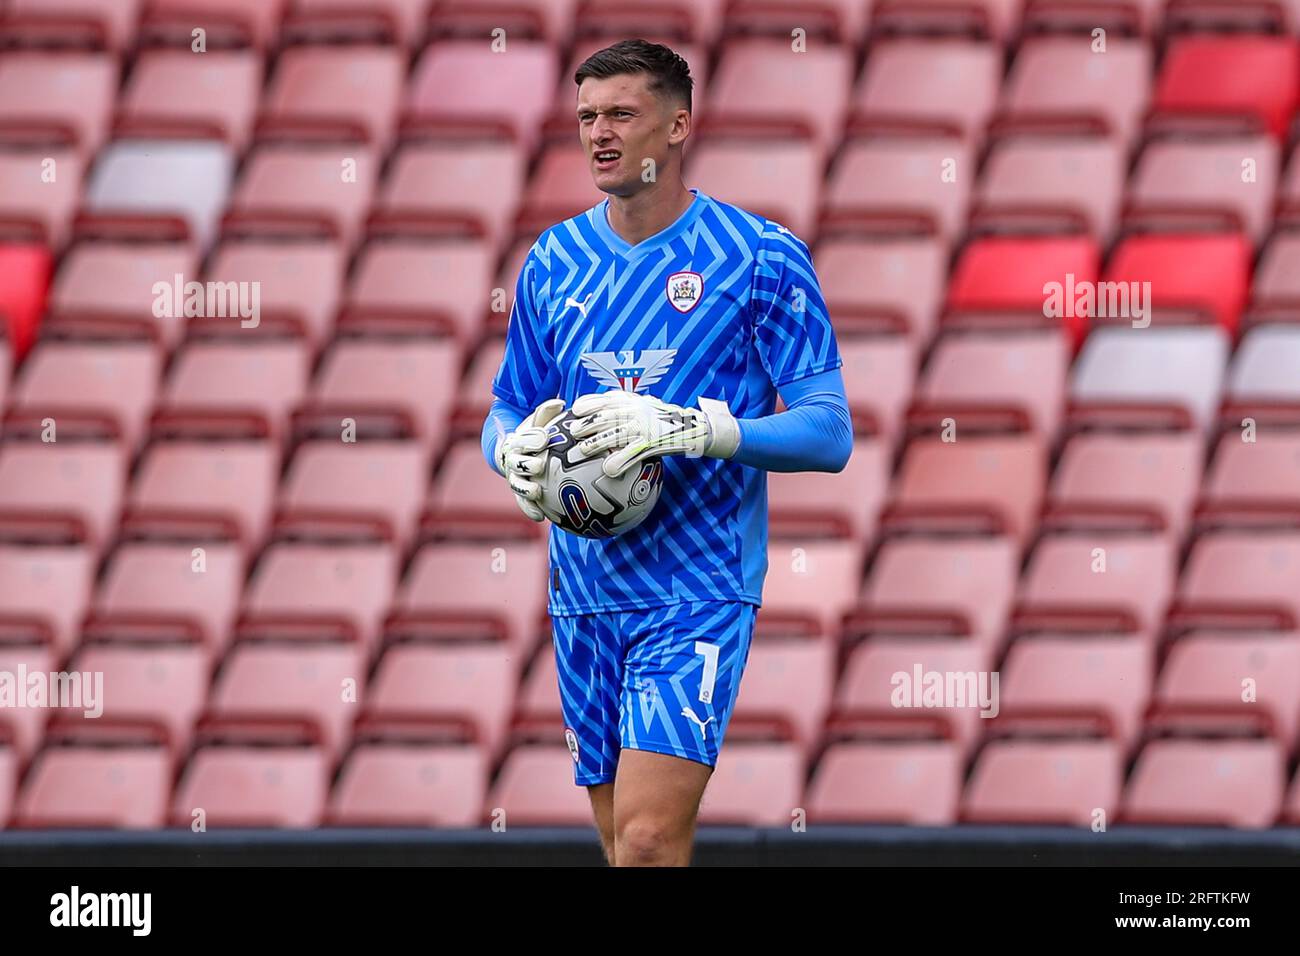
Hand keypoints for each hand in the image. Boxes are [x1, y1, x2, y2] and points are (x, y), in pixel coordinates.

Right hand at [496, 398, 564, 520]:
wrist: (520, 454)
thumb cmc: (535, 435)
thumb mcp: (539, 422)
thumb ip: (546, 413)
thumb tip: (559, 402)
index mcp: (517, 441)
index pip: (522, 439)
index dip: (531, 438)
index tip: (544, 437)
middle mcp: (513, 460)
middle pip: (516, 462)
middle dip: (526, 463)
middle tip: (539, 464)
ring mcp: (515, 478)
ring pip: (517, 483)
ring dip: (525, 488)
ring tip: (535, 491)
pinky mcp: (520, 494)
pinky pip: (522, 503)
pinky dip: (529, 509)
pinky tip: (540, 517)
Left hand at [569, 390, 738, 477]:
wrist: (692, 427)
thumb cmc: (665, 419)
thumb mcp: (646, 406)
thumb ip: (627, 405)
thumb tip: (604, 407)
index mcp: (633, 401)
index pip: (607, 399)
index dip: (589, 403)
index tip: (575, 410)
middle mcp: (637, 411)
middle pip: (606, 416)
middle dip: (587, 424)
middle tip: (573, 433)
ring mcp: (644, 426)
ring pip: (615, 434)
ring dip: (596, 443)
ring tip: (583, 451)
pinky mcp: (652, 442)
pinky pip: (632, 454)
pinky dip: (619, 462)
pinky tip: (608, 471)